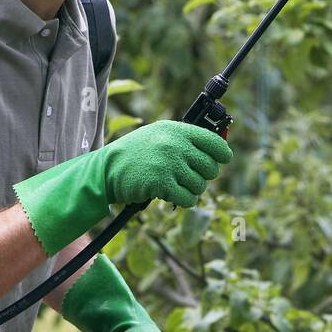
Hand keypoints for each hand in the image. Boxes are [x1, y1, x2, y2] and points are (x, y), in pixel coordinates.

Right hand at [101, 120, 231, 207]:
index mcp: (177, 130)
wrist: (108, 168)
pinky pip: (188, 199)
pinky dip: (185, 200)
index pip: (214, 142)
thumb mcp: (159, 135)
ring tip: (176, 185)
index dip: (222, 154)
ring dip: (191, 190)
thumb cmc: (136, 153)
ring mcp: (169, 164)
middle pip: (211, 168)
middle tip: (189, 176)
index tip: (223, 159)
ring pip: (200, 185)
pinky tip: (174, 195)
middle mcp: (175, 144)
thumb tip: (218, 150)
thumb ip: (185, 140)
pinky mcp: (162, 183)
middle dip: (203, 176)